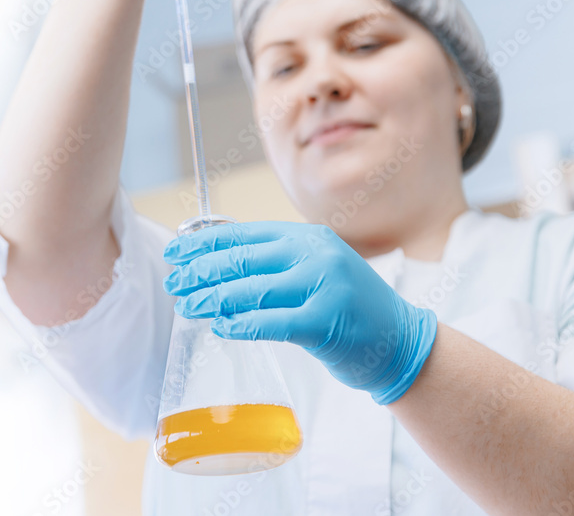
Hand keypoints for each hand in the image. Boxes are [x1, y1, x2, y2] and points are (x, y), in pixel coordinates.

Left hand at [161, 221, 437, 404]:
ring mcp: (323, 286)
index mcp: (307, 237)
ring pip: (252, 290)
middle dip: (202, 271)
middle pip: (243, 259)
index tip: (176, 253)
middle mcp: (315, 254)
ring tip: (188, 306)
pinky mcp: (325, 321)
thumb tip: (213, 260)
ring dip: (213, 299)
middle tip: (174, 282)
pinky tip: (221, 328)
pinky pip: (271, 322)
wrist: (399, 340)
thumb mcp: (314, 269)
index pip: (244, 234)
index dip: (204, 243)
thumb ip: (273, 262)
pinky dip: (242, 325)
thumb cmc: (347, 306)